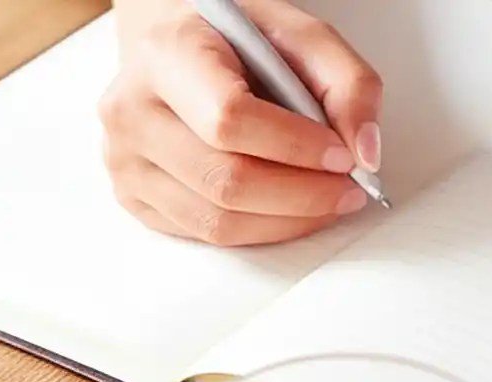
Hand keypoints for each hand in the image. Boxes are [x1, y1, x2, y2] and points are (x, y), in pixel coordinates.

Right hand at [99, 0, 381, 245]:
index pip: (230, 118)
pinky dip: (260, 230)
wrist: (174, 48)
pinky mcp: (132, 197)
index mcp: (166, 53)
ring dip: (287, 221)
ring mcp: (124, 159)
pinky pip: (205, 235)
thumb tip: (366, 154)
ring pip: (217, 220)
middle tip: (348, 189)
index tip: (342, 155)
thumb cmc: (233, 39)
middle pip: (225, 181)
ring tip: (326, 201)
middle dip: (302, 195)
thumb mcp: (298, 35)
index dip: (295, 146)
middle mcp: (131, 109)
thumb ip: (348, 84)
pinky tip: (287, 209)